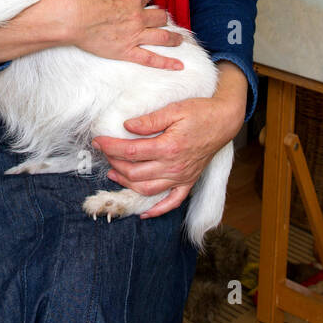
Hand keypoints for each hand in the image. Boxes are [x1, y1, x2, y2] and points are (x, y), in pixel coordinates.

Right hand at [56, 0, 185, 70]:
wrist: (70, 16)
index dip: (141, 2)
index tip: (137, 5)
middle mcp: (137, 16)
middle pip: (159, 17)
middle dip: (161, 18)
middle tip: (161, 21)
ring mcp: (134, 35)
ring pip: (163, 36)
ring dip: (174, 38)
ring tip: (180, 40)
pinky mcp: (126, 51)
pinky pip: (151, 59)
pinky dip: (167, 63)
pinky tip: (179, 65)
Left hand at [92, 65, 246, 218]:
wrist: (224, 121)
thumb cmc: (200, 112)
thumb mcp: (174, 109)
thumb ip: (150, 120)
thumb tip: (127, 126)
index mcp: (168, 147)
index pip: (130, 151)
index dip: (110, 147)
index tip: (98, 141)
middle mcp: (173, 167)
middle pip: (134, 172)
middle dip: (114, 163)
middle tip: (104, 152)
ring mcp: (181, 177)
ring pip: (146, 189)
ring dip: (126, 184)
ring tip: (113, 173)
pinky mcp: (188, 182)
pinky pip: (171, 203)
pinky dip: (157, 211)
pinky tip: (144, 213)